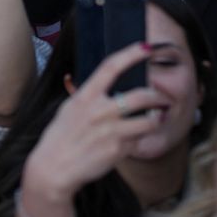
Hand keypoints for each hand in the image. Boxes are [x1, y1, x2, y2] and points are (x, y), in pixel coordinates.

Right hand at [22, 44, 163, 202]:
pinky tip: (134, 140)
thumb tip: (107, 84)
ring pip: (148, 121)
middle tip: (161, 97)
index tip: (145, 47)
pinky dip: (140, 139)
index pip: (111, 67)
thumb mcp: (70, 108)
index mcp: (85, 96)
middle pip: (140, 96)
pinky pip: (139, 141)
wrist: (54, 168)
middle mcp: (100, 111)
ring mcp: (111, 132)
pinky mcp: (118, 151)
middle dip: (157, 96)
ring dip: (156, 119)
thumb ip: (89, 96)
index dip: (130, 54)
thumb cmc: (60, 137)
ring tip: (157, 118)